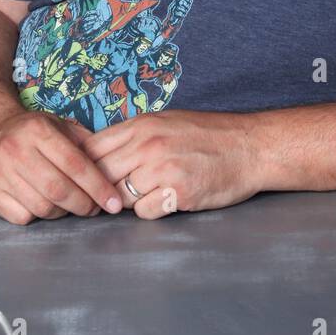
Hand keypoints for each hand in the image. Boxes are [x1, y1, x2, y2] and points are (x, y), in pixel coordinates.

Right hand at [0, 108, 124, 224]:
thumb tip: (113, 169)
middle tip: (94, 209)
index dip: (99, 187)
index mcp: (38, 130)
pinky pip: (22, 217)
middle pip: (59, 189)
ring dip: (62, 212)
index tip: (114, 203)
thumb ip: (85, 144)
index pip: (76, 164)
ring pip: (41, 207)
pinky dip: (37, 216)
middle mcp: (15, 149)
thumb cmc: (31, 133)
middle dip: (83, 205)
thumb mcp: (58, 126)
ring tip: (68, 205)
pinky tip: (41, 204)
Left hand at [81, 109, 263, 217]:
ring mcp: (163, 169)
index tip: (85, 179)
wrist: (251, 147)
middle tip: (109, 197)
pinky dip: (151, 211)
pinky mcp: (179, 192)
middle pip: (100, 175)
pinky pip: (144, 212)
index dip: (83, 167)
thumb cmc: (209, 136)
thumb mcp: (166, 122)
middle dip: (102, 189)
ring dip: (128, 201)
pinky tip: (167, 200)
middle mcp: (148, 145)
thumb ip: (132, 136)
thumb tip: (97, 153)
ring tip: (149, 193)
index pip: (90, 148)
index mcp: (141, 125)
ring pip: (120, 197)